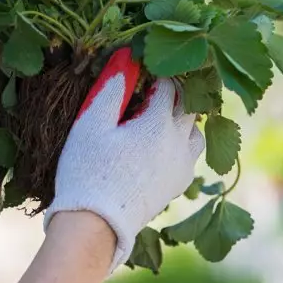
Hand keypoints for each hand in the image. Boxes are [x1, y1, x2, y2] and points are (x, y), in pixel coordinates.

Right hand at [43, 47, 204, 271]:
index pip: (169, 85)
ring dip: (181, 119)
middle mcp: (179, 143)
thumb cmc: (88, 170)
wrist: (95, 224)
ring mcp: (181, 167)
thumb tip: (124, 58)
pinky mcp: (176, 187)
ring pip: (195, 133)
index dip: (154, 73)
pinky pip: (189, 156)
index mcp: (158, 123)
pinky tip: (157, 146)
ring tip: (157, 117)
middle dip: (173, 92)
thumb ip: (111, 88)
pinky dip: (179, 143)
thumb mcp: (91, 123)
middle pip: (189, 106)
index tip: (139, 69)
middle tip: (150, 88)